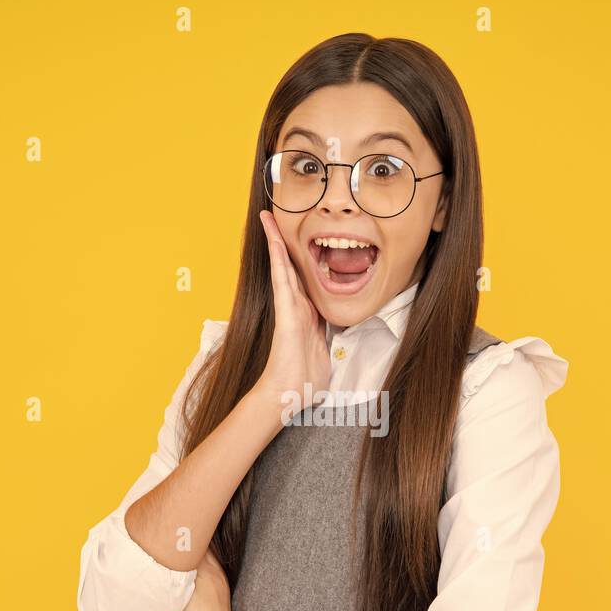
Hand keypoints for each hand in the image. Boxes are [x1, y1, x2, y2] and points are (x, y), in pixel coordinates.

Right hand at [255, 210, 331, 412]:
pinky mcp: (287, 313)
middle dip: (281, 241)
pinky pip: (282, 280)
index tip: (298, 237)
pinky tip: (274, 240)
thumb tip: (342, 336)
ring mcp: (289, 308)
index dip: (300, 257)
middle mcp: (296, 306)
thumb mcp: (326, 352)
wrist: (290, 394)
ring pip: (283, 267)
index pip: (303, 278)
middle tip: (273, 216)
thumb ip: (330, 338)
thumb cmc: (306, 379)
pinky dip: (278, 259)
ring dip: (276, 242)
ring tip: (268, 219)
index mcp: (306, 313)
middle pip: (289, 266)